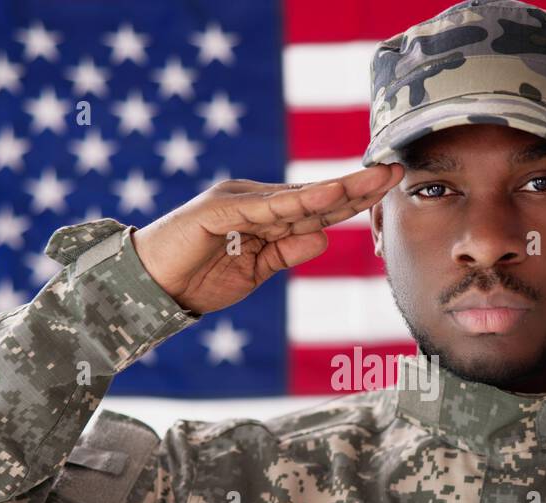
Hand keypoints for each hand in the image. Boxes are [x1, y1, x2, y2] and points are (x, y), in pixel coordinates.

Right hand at [131, 164, 402, 314]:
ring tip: (373, 179)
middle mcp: (255, 202)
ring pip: (297, 197)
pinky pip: (268, 208)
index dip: (353, 198)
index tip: (389, 186)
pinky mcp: (220, 210)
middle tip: (395, 171)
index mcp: (266, 216)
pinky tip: (331, 194)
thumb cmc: (199, 279)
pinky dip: (300, 201)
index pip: (317, 206)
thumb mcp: (256, 271)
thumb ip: (287, 252)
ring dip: (337, 188)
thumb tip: (322, 236)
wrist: (150, 288)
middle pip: (315, 194)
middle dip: (356, 185)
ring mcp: (238, 201)